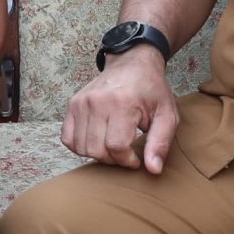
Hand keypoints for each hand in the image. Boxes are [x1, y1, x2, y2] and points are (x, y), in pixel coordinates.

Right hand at [61, 51, 178, 172]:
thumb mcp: (166, 115)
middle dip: (113, 159)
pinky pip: (67, 137)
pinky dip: (79, 146)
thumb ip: (160, 143)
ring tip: (112, 147)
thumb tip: (153, 169)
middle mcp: (97, 102)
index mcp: (122, 103)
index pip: (116, 146)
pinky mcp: (73, 104)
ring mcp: (81, 102)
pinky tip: (95, 142)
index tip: (136, 159)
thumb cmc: (152, 90)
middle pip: (96, 149)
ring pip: (80, 146)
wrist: (132, 63)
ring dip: (97, 154)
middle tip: (125, 154)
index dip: (127, 160)